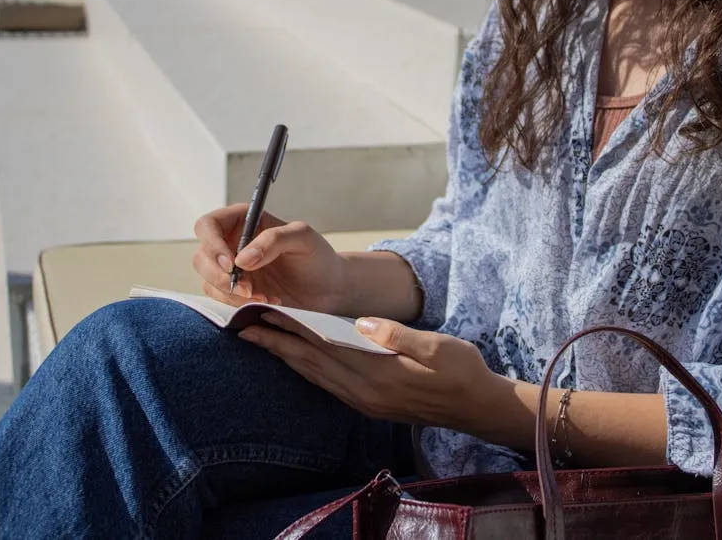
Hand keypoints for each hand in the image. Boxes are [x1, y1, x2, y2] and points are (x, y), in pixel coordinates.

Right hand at [192, 205, 346, 312]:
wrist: (328, 288)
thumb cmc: (317, 256)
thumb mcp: (302, 238)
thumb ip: (273, 240)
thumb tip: (241, 259)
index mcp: (243, 220)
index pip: (208, 226)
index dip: (212, 245)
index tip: (232, 265)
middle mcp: (232, 243)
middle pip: (201, 257)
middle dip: (221, 277)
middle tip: (249, 289)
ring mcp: (232, 270)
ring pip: (208, 282)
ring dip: (232, 294)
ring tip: (265, 297)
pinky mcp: (236, 293)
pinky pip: (222, 300)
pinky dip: (240, 305)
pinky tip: (267, 302)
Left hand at [239, 314, 496, 431]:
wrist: (476, 407)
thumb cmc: (461, 371)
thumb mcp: (437, 347)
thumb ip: (398, 335)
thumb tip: (363, 322)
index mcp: (379, 374)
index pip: (324, 347)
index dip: (292, 329)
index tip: (265, 314)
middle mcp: (365, 392)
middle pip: (311, 364)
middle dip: (276, 344)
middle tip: (244, 326)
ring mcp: (366, 402)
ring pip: (315, 377)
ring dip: (287, 358)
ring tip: (261, 340)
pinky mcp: (369, 406)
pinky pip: (328, 386)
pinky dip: (307, 370)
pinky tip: (298, 361)